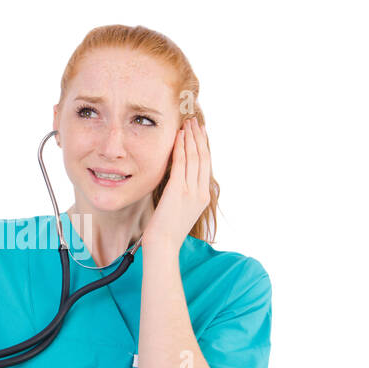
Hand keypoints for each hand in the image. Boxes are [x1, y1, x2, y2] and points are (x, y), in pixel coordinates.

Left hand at [143, 117, 210, 251]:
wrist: (163, 245)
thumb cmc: (167, 231)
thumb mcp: (181, 210)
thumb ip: (184, 194)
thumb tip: (178, 180)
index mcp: (203, 197)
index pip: (206, 165)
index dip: (203, 146)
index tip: (200, 133)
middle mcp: (201, 192)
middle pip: (203, 158)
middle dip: (199, 138)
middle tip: (195, 122)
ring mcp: (191, 191)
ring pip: (194, 157)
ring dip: (190, 138)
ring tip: (187, 124)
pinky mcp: (178, 190)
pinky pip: (181, 163)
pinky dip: (181, 147)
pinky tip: (178, 136)